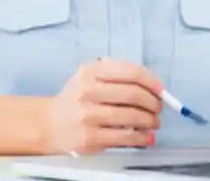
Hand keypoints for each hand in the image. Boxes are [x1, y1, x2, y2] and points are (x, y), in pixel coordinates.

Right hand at [43, 58, 163, 154]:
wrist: (49, 123)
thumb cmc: (76, 98)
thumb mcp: (89, 76)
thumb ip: (117, 74)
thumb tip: (153, 85)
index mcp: (91, 72)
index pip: (131, 73)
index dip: (152, 82)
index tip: (160, 90)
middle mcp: (88, 91)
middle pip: (134, 95)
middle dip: (153, 103)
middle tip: (158, 108)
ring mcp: (89, 116)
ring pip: (132, 117)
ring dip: (150, 120)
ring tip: (154, 122)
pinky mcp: (91, 138)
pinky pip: (125, 138)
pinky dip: (142, 137)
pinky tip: (147, 136)